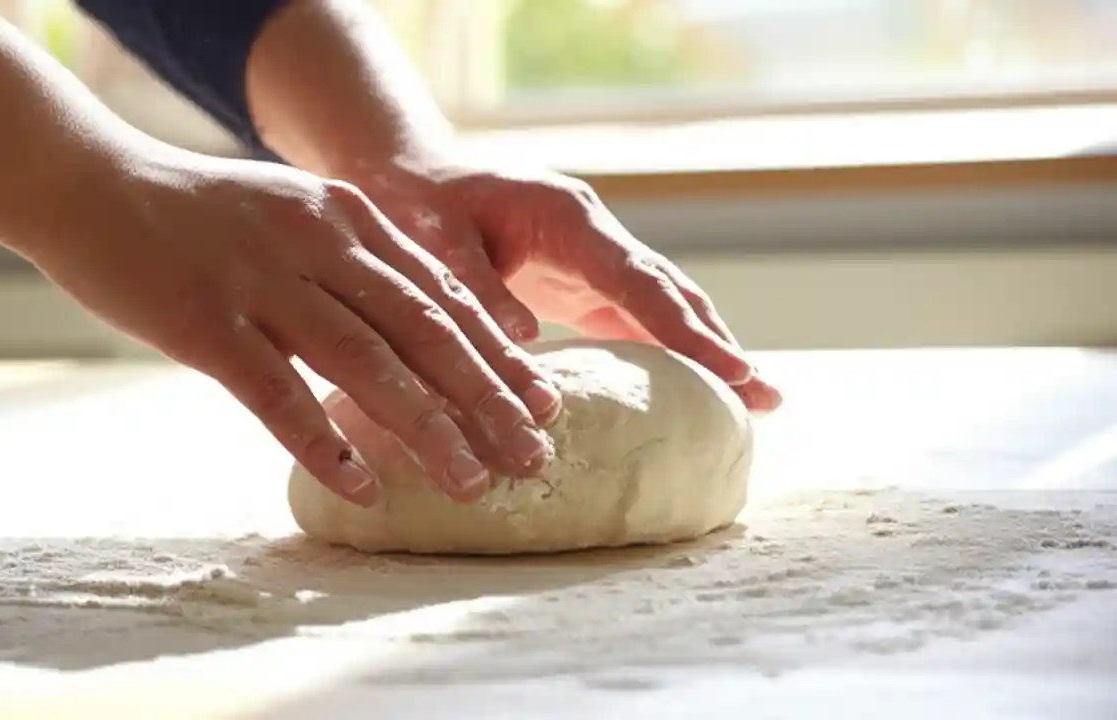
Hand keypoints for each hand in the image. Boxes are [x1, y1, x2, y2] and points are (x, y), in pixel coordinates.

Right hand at [28, 151, 562, 506]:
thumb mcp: (295, 217)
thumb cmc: (200, 216)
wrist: (91, 182)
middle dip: (487, 400)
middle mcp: (321, 243)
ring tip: (472, 483)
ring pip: (366, 364)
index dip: (499, 353)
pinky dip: (326, 443)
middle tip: (533, 454)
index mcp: (349, 217)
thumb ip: (353, 261)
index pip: (444, 293)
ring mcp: (265, 281)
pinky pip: (278, 394)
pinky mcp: (207, 322)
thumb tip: (416, 326)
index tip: (546, 400)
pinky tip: (364, 486)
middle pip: (424, 332)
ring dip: (427, 429)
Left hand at [348, 156, 782, 412]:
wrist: (411, 177)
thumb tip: (526, 344)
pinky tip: (693, 392)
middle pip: (671, 292)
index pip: (640, 280)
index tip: (733, 370)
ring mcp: (593, 260)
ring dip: (705, 350)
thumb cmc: (418, 206)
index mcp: (568, 219)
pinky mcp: (581, 285)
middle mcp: (594, 236)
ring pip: (663, 306)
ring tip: (753, 403)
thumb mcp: (434, 243)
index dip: (687, 330)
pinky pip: (635, 320)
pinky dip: (667, 353)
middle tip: (767, 397)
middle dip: (719, 343)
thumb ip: (478, 290)